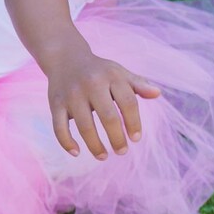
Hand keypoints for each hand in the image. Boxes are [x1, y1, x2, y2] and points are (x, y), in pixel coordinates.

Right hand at [46, 48, 160, 158]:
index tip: (136, 139)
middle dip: (117, 138)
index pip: (128, 103)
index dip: (134, 123)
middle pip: (108, 117)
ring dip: (95, 146)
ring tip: (103, 156)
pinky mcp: (55, 103)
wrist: (65, 58)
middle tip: (122, 151)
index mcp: (111, 77)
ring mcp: (71, 95)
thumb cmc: (98, 70)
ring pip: (85, 126)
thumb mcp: (119, 73)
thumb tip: (157, 94)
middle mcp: (91, 84)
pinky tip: (76, 152)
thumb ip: (138, 84)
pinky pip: (59, 127)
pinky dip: (66, 142)